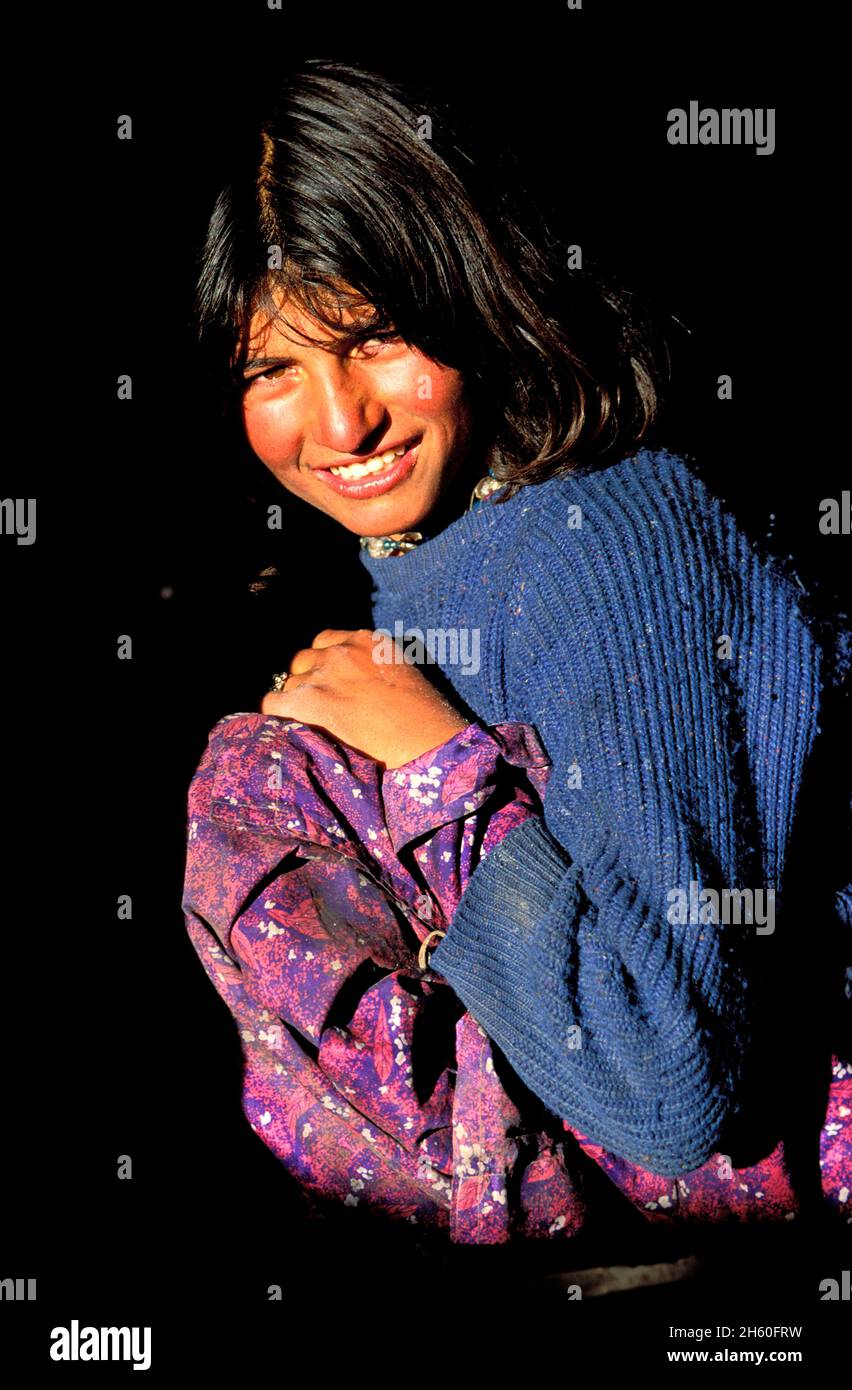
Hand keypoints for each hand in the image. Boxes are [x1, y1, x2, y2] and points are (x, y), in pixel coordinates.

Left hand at [259, 628, 471, 768]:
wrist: (424, 747)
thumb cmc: (424, 723)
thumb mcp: (404, 677)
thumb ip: (374, 667)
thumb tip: (355, 683)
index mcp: (368, 641)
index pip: (326, 642)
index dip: (326, 666)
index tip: (333, 687)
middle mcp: (340, 652)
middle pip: (304, 661)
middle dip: (310, 682)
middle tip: (324, 711)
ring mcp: (321, 675)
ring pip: (289, 684)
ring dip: (297, 703)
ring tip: (316, 730)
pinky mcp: (304, 702)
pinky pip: (272, 704)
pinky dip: (279, 717)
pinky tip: (294, 734)